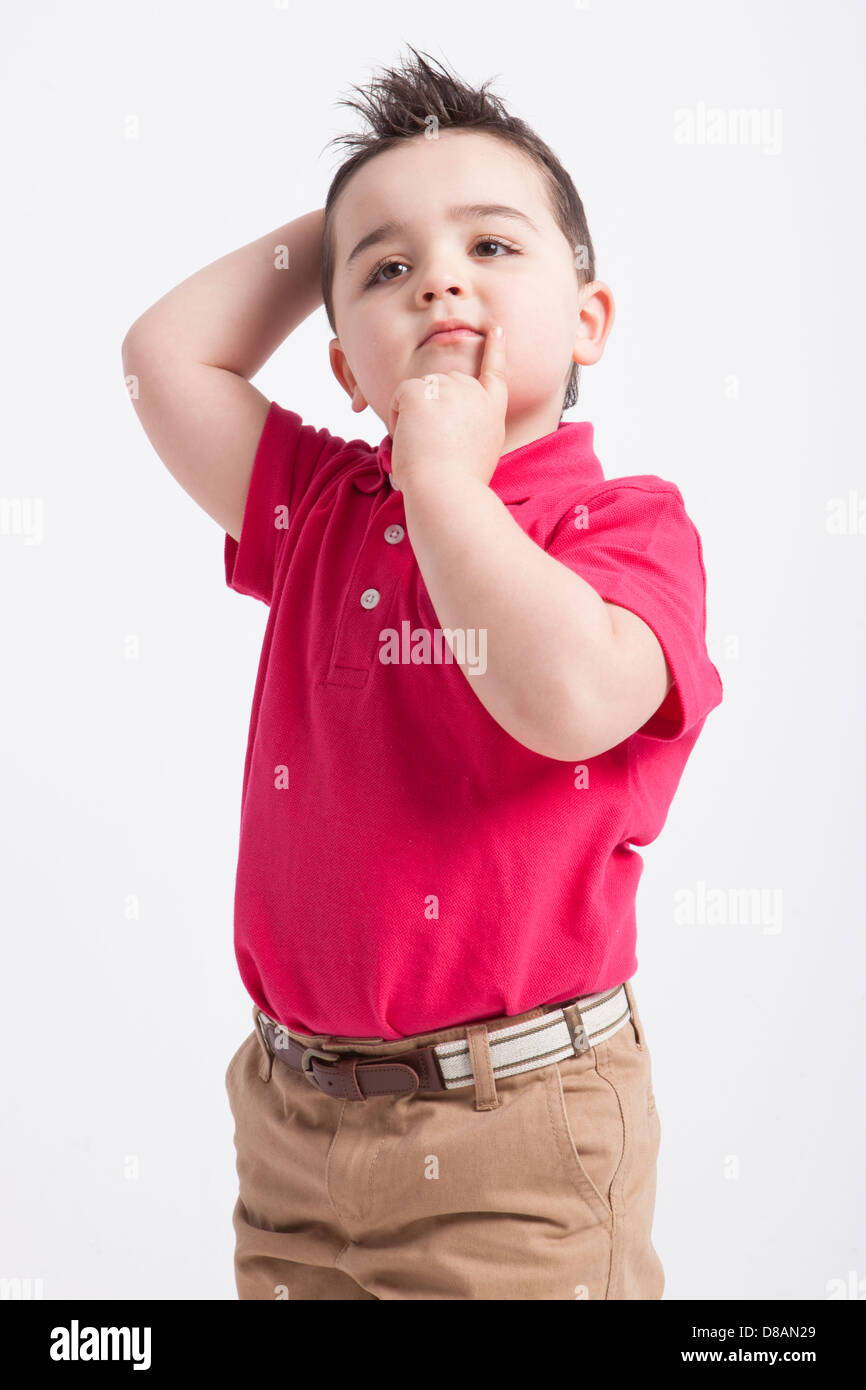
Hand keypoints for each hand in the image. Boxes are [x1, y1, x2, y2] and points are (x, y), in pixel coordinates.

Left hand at [388, 325, 507, 491]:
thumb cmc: (461, 484)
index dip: (495, 350)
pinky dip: (399, 417)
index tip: (496, 330)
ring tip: (426, 447)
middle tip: (436, 446)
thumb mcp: (481, 453)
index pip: (495, 373)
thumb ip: (473, 429)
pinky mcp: (422, 390)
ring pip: (421, 391)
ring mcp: (449, 388)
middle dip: (433, 408)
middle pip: (444, 385)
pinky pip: (401, 395)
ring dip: (415, 416)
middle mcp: (474, 393)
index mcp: (492, 411)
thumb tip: (452, 426)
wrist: (449, 491)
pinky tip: (411, 438)